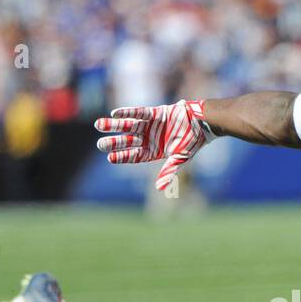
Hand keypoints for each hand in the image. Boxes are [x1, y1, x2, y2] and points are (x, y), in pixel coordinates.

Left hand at [94, 100, 211, 191]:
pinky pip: (138, 113)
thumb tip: (160, 188)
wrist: (202, 123)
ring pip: (128, 126)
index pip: (134, 155)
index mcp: (154, 151)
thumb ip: (169, 171)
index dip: (122, 156)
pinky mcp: (154, 113)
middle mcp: (149, 139)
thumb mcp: (180, 158)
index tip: (110, 158)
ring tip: (98, 125)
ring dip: (114, 126)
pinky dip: (127, 113)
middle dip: (114, 142)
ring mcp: (150, 126)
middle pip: (127, 141)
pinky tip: (114, 113)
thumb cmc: (193, 142)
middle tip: (100, 145)